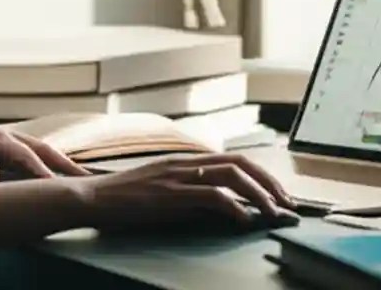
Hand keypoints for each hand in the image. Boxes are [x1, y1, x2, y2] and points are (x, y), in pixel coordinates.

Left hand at [0, 112, 92, 183]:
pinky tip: (61, 172)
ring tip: (83, 178)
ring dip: (64, 162)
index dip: (44, 172)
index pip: (28, 158)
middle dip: (66, 165)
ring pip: (44, 150)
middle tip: (88, 180)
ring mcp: (11, 139)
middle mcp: (10, 137)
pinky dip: (52, 161)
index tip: (60, 187)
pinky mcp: (9, 145)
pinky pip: (36, 153)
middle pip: (45, 150)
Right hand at [77, 153, 297, 227]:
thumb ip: (191, 193)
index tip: (278, 195)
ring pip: (232, 176)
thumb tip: (224, 208)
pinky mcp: (170, 193)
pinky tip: (242, 220)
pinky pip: (211, 196)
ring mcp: (179, 175)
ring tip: (273, 213)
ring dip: (259, 195)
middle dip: (270, 183)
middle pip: (241, 163)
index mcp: (187, 160)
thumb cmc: (125, 198)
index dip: (262, 176)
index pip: (234, 160)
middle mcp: (186, 162)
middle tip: (287, 204)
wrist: (92, 198)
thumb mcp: (164, 190)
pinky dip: (233, 207)